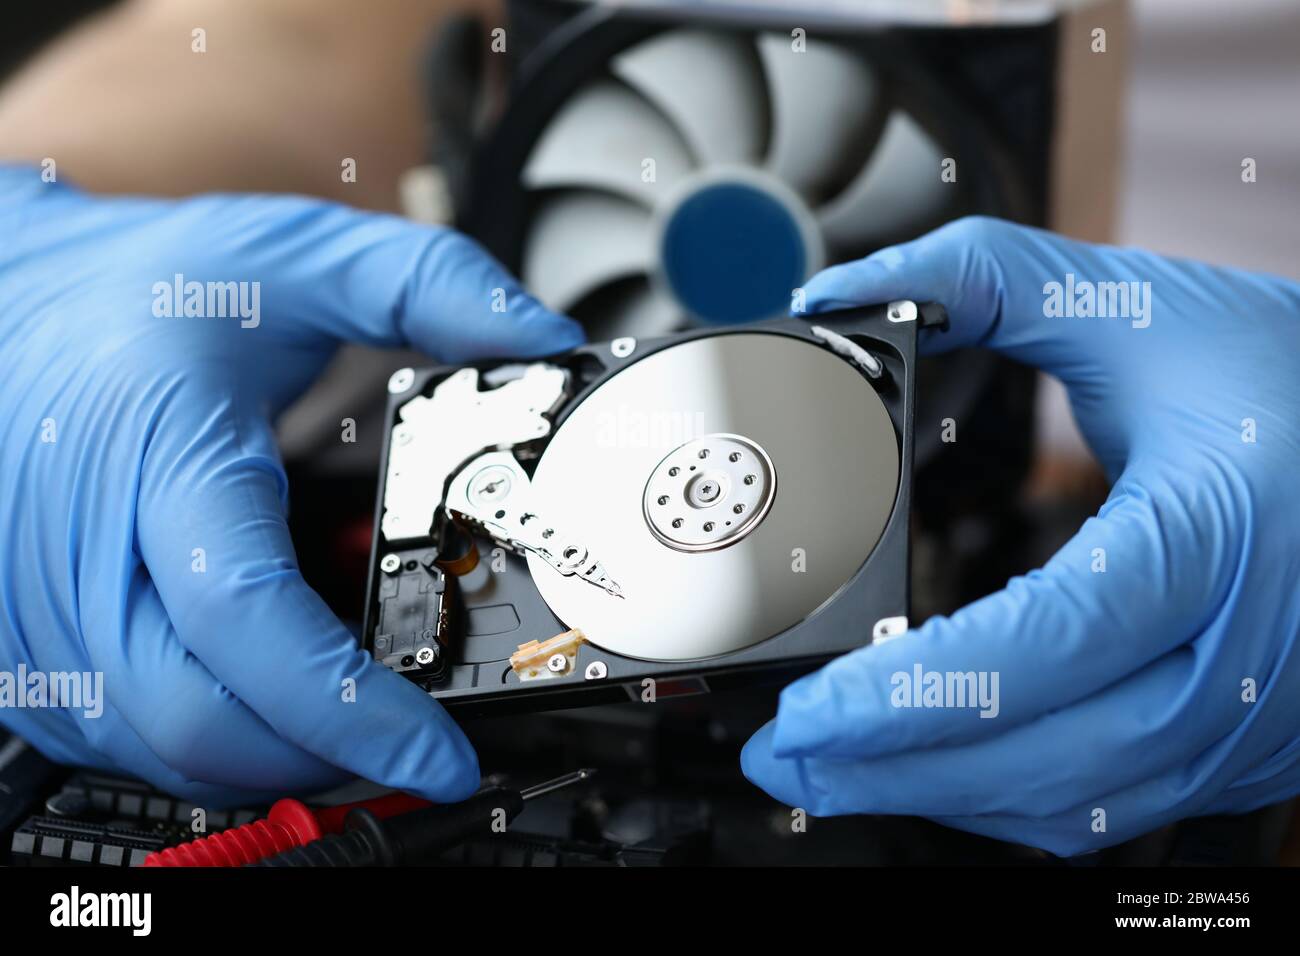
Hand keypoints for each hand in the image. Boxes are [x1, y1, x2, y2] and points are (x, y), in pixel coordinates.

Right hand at [0, 166, 582, 805]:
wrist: (8, 295)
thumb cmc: (138, 286)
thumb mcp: (298, 254)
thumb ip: (432, 285)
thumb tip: (543, 339)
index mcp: (163, 452)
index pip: (248, 614)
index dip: (350, 705)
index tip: (441, 752)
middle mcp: (82, 545)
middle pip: (198, 719)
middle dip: (324, 755)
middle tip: (413, 746)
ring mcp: (38, 605)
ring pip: (155, 747)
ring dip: (270, 758)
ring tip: (351, 722)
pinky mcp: (23, 638)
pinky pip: (113, 736)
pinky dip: (205, 742)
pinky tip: (261, 704)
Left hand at [742, 216, 1299, 854]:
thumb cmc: (1280, 373)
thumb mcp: (1138, 308)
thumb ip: (982, 278)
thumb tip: (839, 289)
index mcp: (1217, 531)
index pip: (1045, 643)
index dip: (913, 691)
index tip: (807, 710)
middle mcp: (1246, 648)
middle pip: (1050, 755)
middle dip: (895, 768)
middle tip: (786, 756)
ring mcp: (1255, 715)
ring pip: (1081, 803)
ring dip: (944, 797)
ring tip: (837, 773)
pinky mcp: (1248, 744)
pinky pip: (1121, 806)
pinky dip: (1014, 800)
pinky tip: (942, 773)